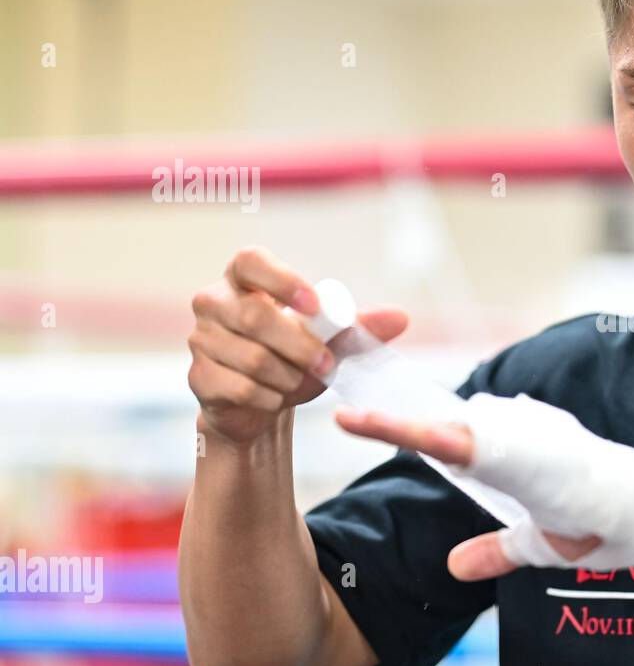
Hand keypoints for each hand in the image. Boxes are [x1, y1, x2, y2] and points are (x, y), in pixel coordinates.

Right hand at [188, 247, 407, 445]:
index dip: (282, 281)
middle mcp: (214, 302)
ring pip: (252, 358)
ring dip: (288, 376)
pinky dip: (270, 397)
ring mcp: (201, 339)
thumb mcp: (330, 340)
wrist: (261, 402)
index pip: (251, 262)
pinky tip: (276, 397)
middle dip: (300, 345)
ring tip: (298, 380)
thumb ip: (361, 327)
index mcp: (244, 280)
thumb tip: (402, 318)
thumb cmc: (294, 357)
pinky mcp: (198, 376)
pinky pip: (240, 388)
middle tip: (326, 363)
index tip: (315, 306)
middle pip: (254, 317)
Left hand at [334, 393, 633, 633]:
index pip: (443, 434)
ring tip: (319, 391)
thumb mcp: (541, 545)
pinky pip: (446, 439)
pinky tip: (358, 420)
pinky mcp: (512, 453)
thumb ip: (496, 550)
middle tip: (322, 366)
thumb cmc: (612, 523)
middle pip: (428, 417)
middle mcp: (506, 436)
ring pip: (425, 422)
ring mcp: (508, 440)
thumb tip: (454, 566)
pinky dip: (402, 429)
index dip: (398, 423)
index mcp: (509, 454)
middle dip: (375, 401)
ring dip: (373, 410)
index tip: (353, 409)